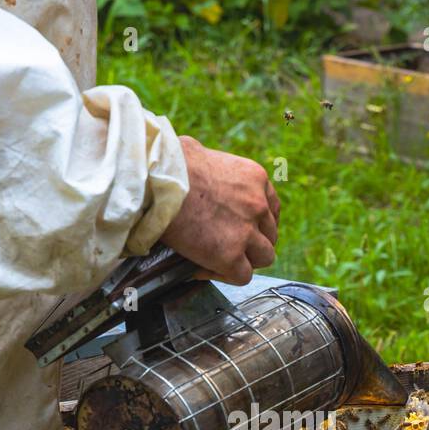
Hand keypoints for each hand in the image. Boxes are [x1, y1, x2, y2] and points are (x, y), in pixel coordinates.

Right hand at [161, 135, 278, 284]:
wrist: (157, 181)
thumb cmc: (169, 163)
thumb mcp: (203, 153)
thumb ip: (212, 167)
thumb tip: (195, 166)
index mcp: (255, 178)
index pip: (271, 207)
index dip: (259, 222)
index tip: (245, 229)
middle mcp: (258, 205)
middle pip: (270, 234)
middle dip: (254, 242)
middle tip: (231, 247)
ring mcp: (247, 232)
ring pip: (264, 257)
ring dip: (246, 260)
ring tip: (221, 261)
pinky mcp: (230, 255)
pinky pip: (242, 276)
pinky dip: (225, 275)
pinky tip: (204, 269)